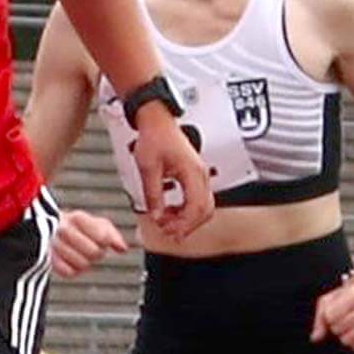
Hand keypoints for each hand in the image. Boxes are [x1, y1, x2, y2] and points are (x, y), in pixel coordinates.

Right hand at [51, 209, 127, 277]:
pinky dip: (73, 270)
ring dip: (84, 262)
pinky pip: (68, 272)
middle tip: (91, 248)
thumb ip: (112, 234)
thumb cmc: (76, 227)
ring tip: (80, 254)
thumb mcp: (95, 223)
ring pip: (83, 264)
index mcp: (78, 218)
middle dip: (96, 253)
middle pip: (95, 253)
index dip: (106, 242)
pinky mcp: (48, 260)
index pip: (102, 236)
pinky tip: (71, 262)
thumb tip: (123, 249)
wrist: (47, 229)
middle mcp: (64, 229)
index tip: (102, 240)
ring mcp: (54, 245)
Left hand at [132, 107, 213, 238]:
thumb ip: (153, 195)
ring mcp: (200, 175)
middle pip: (205, 210)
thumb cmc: (155, 137)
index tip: (169, 231)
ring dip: (188, 219)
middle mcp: (201, 174)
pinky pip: (198, 199)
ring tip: (168, 223)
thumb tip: (157, 216)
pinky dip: (187, 210)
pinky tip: (172, 212)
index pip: (196, 207)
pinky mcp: (195, 175)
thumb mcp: (148, 168)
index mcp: (192, 172)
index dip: (184, 224)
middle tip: (169, 232)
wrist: (157, 121)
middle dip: (188, 225)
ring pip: (204, 206)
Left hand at [310, 274, 353, 349]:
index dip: (328, 317)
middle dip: (335, 327)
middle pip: (338, 330)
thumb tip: (315, 338)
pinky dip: (353, 342)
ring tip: (347, 326)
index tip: (333, 311)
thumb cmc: (345, 296)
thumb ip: (320, 319)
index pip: (330, 317)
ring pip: (348, 341)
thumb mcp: (328, 300)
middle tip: (341, 319)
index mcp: (353, 296)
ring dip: (343, 336)